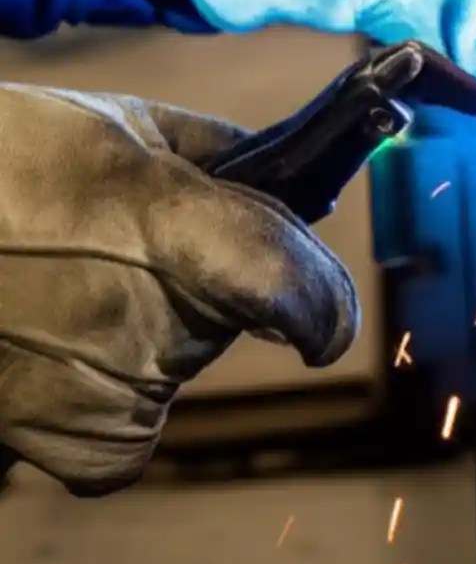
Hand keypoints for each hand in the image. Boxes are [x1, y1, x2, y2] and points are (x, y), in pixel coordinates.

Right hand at [0, 84, 357, 495]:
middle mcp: (154, 320)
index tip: (321, 312)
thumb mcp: (116, 124)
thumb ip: (222, 155)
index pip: (305, 295)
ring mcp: (110, 388)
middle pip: (236, 320)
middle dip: (209, 289)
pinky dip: (110, 399)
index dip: (326, 302)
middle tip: (133, 253)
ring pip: (179, 366)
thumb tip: (303, 188)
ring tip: (70, 285)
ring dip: (147, 332)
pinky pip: (128, 434)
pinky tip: (60, 349)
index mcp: (178, 229)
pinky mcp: (72, 439)